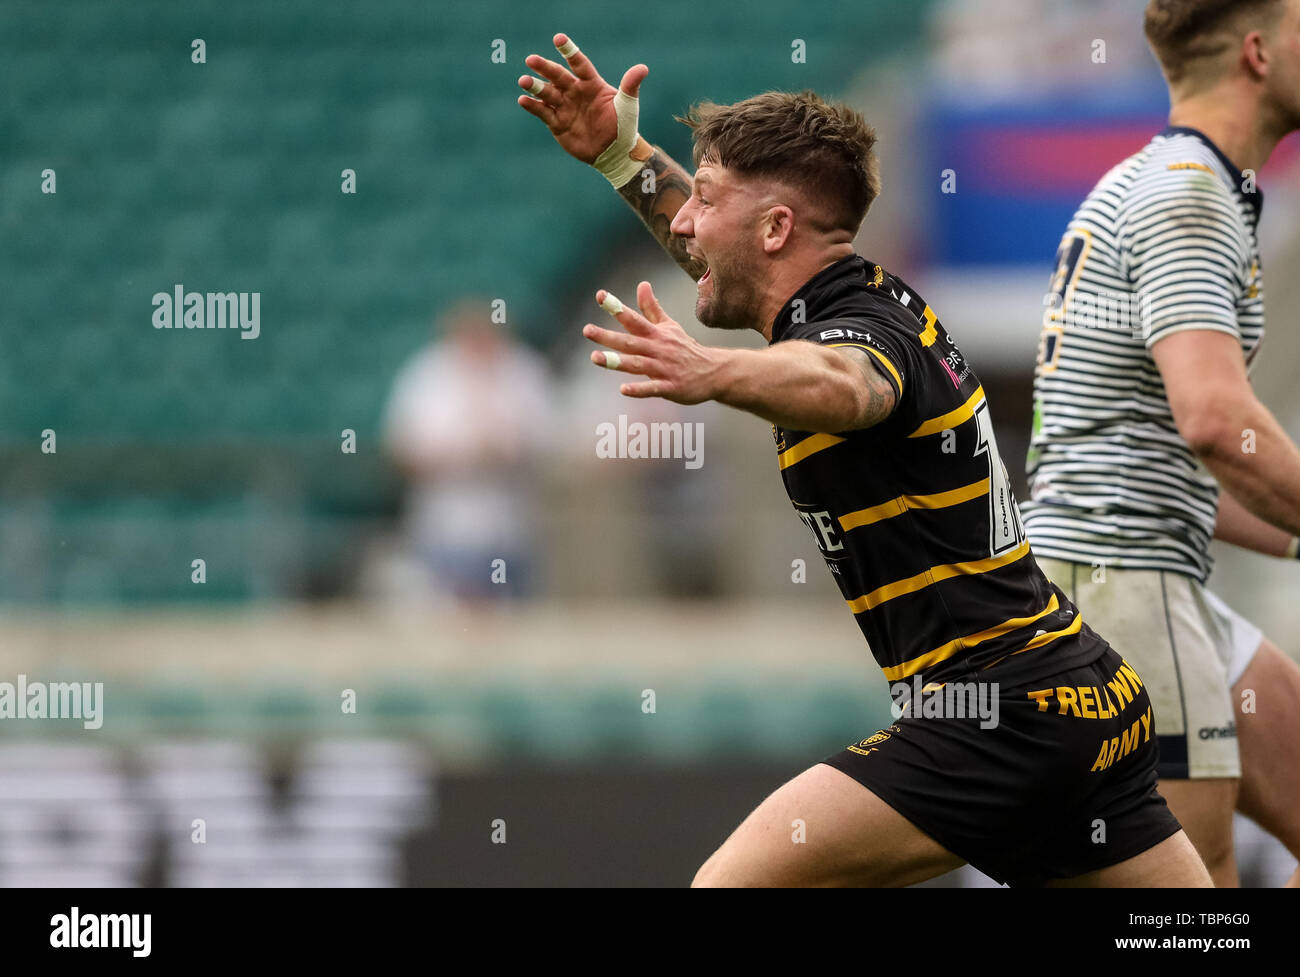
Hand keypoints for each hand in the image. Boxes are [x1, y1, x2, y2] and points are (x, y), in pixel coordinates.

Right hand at [517, 32, 648, 165]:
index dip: (569, 52)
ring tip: (523, 80)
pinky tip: (523, 100)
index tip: (558, 39)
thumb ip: (630, 86)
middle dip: (545, 68)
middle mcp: (575, 92)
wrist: (614, 152)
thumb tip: (642, 68)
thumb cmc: (623, 126)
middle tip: (531, 60)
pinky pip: (543, 112)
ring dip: (535, 86)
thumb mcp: (627, 105)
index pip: (579, 64)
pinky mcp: (557, 123)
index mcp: (591, 84)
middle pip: (558, 76)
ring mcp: (565, 107)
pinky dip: (533, 106)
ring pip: (547, 93)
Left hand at [583, 282, 720, 403]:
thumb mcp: (670, 326)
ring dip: (616, 361)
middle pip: (630, 341)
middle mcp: (658, 349)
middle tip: (586, 330)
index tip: (600, 295)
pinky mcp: (671, 387)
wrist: (715, 371)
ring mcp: (664, 368)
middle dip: (607, 336)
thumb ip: (652, 308)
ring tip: (595, 358)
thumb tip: (642, 284)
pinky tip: (623, 390)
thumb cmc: (686, 348)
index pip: (634, 318)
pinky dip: (639, 390)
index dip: (617, 307)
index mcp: (656, 334)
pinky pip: (653, 389)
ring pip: (637, 364)